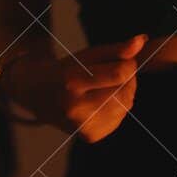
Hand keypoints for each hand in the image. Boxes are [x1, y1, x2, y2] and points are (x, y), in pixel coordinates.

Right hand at [0, 35, 146, 142]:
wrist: (35, 94)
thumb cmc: (63, 70)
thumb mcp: (85, 55)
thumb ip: (115, 49)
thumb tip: (142, 40)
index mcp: (71, 81)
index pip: (119, 74)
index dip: (128, 64)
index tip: (123, 59)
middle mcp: (75, 107)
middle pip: (125, 91)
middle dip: (126, 79)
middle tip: (113, 72)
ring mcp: (83, 126)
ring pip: (125, 106)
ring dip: (124, 93)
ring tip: (106, 86)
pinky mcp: (90, 136)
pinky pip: (119, 119)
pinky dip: (117, 108)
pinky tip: (101, 101)